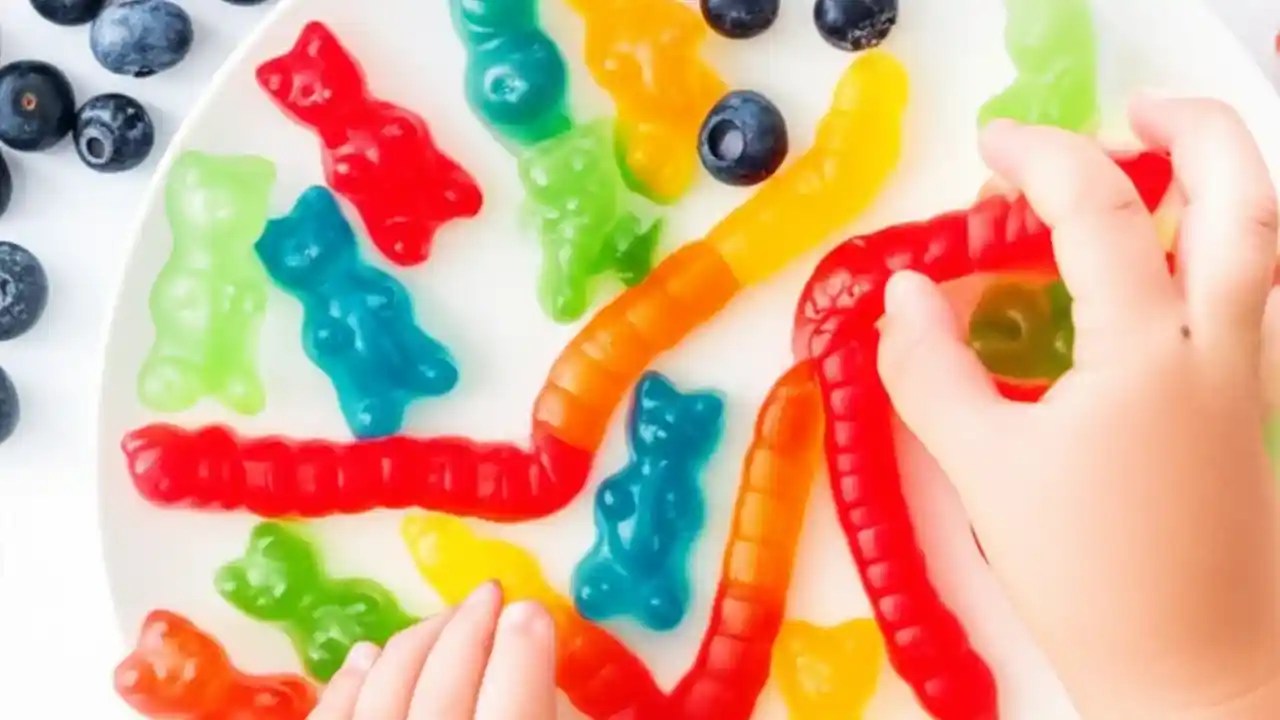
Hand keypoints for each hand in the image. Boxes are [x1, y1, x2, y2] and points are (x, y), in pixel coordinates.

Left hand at [309, 582, 556, 719]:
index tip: (531, 610)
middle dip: (469, 629)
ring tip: (443, 619)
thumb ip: (537, 711)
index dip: (524, 653)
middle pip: (446, 685)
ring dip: (415, 644)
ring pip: (385, 690)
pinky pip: (330, 717)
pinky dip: (349, 682)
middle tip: (491, 595)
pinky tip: (366, 655)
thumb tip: (559, 686)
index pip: (513, 705)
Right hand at [879, 98, 1279, 718]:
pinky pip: (1245, 294)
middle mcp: (1218, 346)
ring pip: (1262, 241)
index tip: (990, 150)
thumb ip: (928, 369)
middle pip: (1242, 193)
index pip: (1098, 209)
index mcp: (1147, 351)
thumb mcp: (982, 468)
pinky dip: (1208, 248)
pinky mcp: (1250, 407)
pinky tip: (1150, 275)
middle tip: (1128, 114)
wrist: (1191, 671)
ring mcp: (1248, 375)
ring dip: (1212, 183)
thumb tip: (903, 294)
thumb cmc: (1086, 575)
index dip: (1039, 159)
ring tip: (1145, 173)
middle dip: (1189, 130)